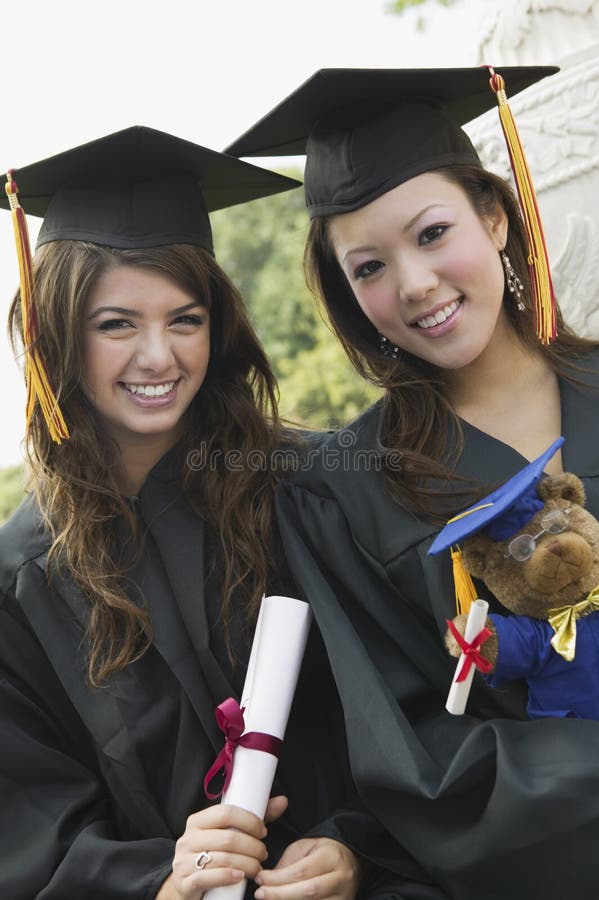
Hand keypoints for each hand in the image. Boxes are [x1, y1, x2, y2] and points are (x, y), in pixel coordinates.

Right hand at [156, 797, 286, 899]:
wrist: (188, 884)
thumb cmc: (212, 855)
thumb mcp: (227, 835)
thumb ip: (253, 820)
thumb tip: (282, 801)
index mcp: (198, 821)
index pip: (225, 812)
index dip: (249, 821)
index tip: (263, 831)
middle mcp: (188, 839)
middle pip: (227, 838)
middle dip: (252, 847)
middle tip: (263, 854)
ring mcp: (183, 861)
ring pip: (221, 859)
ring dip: (246, 864)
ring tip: (257, 868)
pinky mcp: (184, 883)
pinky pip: (207, 877)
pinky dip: (227, 877)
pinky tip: (240, 877)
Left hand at [254, 837, 361, 899]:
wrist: (348, 860)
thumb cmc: (322, 852)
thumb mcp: (304, 848)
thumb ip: (287, 866)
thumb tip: (265, 883)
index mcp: (331, 857)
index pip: (302, 871)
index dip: (279, 878)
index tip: (260, 879)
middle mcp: (341, 878)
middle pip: (309, 892)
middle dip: (280, 895)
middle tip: (260, 894)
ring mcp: (344, 897)